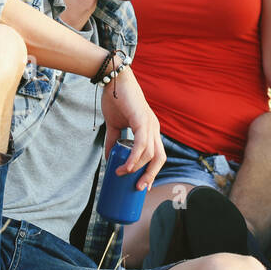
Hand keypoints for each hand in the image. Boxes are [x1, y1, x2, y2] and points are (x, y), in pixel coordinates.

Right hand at [100, 68, 164, 191]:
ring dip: (137, 168)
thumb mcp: (114, 126)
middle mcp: (154, 129)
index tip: (142, 185)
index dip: (152, 171)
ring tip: (122, 174)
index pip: (157, 155)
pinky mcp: (143, 120)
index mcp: (150, 130)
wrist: (114, 80)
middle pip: (160, 158)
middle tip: (138, 188)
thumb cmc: (116, 101)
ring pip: (151, 154)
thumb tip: (110, 158)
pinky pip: (142, 144)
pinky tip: (126, 167)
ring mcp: (150, 124)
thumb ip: (113, 141)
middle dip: (150, 175)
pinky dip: (134, 158)